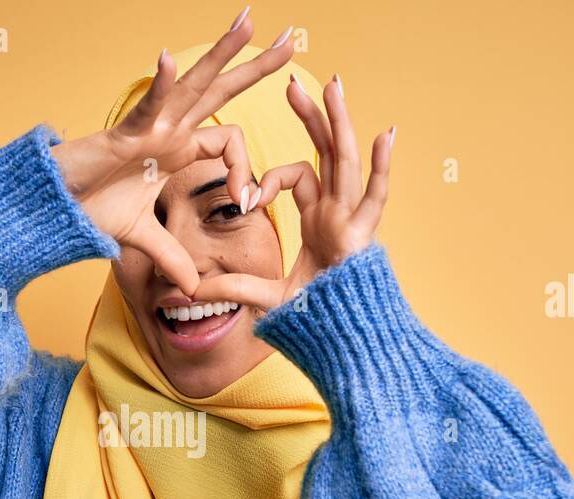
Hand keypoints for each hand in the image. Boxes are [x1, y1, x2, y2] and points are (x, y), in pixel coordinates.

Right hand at [49, 8, 294, 295]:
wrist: (54, 209)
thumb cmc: (88, 209)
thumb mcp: (141, 238)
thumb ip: (170, 256)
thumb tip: (193, 287)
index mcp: (176, 150)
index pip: (227, 142)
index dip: (245, 170)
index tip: (249, 202)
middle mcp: (168, 131)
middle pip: (220, 92)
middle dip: (255, 67)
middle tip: (291, 40)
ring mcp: (148, 128)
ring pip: (192, 84)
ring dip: (221, 53)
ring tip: (250, 21)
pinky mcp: (123, 134)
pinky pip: (145, 105)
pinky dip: (158, 84)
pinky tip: (169, 59)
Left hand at [193, 73, 393, 311]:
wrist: (340, 342)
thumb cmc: (313, 321)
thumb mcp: (264, 298)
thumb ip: (230, 288)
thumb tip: (187, 292)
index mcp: (318, 219)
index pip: (297, 176)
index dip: (269, 179)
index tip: (247, 197)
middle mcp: (337, 212)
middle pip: (325, 152)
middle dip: (312, 115)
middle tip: (293, 82)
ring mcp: (351, 221)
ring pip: (344, 161)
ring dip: (339, 121)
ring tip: (334, 84)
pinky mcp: (362, 236)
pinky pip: (375, 195)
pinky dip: (381, 167)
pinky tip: (386, 134)